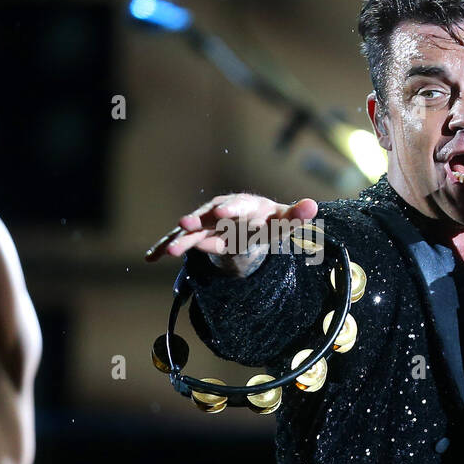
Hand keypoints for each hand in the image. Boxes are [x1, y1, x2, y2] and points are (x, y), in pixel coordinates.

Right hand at [144, 193, 318, 273]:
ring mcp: (205, 224)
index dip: (230, 209)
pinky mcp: (196, 237)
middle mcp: (220, 211)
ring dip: (180, 240)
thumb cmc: (267, 221)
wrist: (249, 222)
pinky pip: (179, 242)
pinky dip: (164, 247)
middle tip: (184, 225)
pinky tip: (150, 257)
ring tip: (169, 251)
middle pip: (207, 218)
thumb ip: (296, 215)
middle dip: (196, 222)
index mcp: (244, 206)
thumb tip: (313, 206)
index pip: (238, 206)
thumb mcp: (283, 221)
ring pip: (192, 233)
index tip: (221, 212)